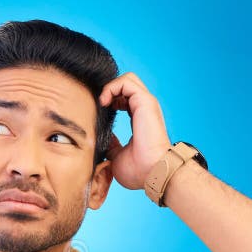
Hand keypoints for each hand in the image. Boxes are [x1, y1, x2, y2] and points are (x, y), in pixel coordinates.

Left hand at [99, 72, 171, 189]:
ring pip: (127, 79)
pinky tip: (104, 102)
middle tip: (100, 106)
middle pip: (127, 85)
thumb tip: (103, 139)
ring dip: (110, 87)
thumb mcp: (117, 156)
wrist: (152, 173)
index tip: (100, 113)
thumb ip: (112, 145)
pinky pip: (126, 82)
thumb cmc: (139, 170)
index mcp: (140, 120)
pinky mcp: (145, 102)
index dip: (110, 100)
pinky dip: (111, 87)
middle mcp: (144, 109)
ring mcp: (146, 104)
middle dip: (110, 90)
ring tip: (102, 103)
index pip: (125, 99)